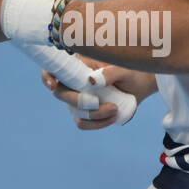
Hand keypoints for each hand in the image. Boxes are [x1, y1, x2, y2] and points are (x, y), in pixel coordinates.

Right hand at [41, 58, 156, 129]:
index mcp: (79, 65)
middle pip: (61, 94)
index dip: (47, 76)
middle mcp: (74, 82)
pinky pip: (82, 123)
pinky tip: (113, 117)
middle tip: (101, 103)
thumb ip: (110, 72)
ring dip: (95, 115)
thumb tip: (90, 81)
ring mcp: (79, 98)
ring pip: (74, 111)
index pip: (54, 68)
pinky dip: (97, 123)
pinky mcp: (87, 113)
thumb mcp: (125, 69)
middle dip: (80, 101)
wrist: (140, 85)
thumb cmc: (131, 71)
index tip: (53, 85)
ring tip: (115, 109)